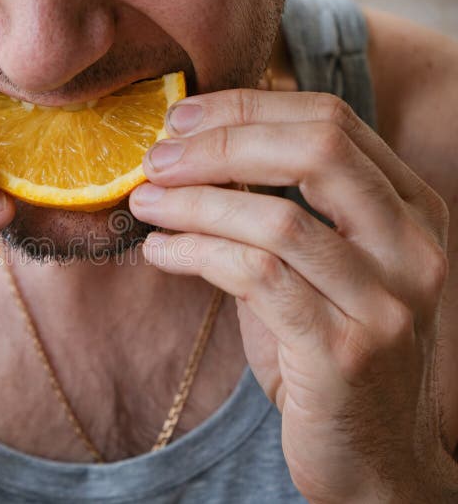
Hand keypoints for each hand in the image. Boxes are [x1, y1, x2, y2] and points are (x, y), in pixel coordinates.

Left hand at [129, 90, 455, 502]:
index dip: (249, 107)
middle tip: (156, 158)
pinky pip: (257, 277)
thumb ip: (277, 209)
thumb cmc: (325, 349)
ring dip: (194, 203)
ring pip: (279, 218)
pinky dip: (196, 253)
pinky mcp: (346, 351)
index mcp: (410, 209)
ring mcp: (387, 300)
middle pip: (317, 150)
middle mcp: (413, 246)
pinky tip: (159, 252)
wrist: (369, 452)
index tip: (181, 117)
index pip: (332, 121)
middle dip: (222, 143)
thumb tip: (194, 154)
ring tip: (145, 203)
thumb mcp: (314, 268)